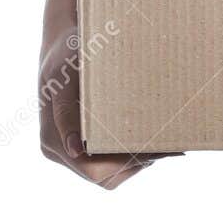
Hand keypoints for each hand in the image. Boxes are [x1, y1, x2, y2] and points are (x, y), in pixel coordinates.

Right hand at [38, 22, 179, 189]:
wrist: (65, 44)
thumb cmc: (70, 54)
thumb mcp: (69, 74)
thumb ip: (67, 111)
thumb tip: (76, 150)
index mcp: (53, 140)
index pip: (93, 170)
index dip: (125, 164)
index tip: (154, 148)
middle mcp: (59, 151)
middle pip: (105, 177)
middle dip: (137, 162)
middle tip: (169, 144)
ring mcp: (70, 152)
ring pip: (111, 174)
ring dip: (137, 160)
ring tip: (165, 141)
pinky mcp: (84, 147)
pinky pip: (111, 163)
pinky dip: (132, 154)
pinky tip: (153, 138)